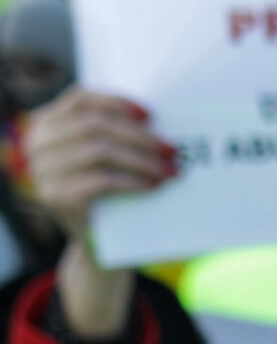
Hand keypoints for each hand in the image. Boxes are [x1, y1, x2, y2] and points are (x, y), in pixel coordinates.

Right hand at [25, 89, 172, 338]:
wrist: (99, 243)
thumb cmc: (110, 192)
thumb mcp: (108, 157)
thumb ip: (116, 133)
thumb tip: (158, 118)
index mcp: (46, 125)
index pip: (80, 99)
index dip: (117, 102)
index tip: (151, 115)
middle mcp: (37, 144)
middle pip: (95, 125)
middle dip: (140, 137)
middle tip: (172, 150)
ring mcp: (42, 171)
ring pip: (100, 151)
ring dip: (142, 160)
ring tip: (169, 171)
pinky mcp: (55, 197)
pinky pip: (101, 180)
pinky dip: (133, 181)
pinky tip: (153, 186)